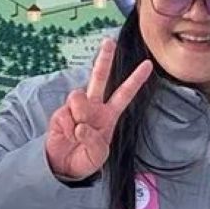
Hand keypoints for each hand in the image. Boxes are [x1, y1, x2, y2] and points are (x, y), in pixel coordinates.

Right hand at [45, 39, 151, 182]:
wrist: (64, 166)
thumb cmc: (85, 159)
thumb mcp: (98, 155)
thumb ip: (93, 139)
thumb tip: (80, 125)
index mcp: (109, 115)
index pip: (124, 94)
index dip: (136, 79)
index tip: (148, 64)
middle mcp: (94, 107)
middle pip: (99, 78)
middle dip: (104, 59)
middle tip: (109, 42)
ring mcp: (76, 108)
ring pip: (79, 96)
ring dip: (80, 113)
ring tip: (78, 131)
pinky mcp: (61, 113)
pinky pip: (66, 113)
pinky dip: (68, 127)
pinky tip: (68, 135)